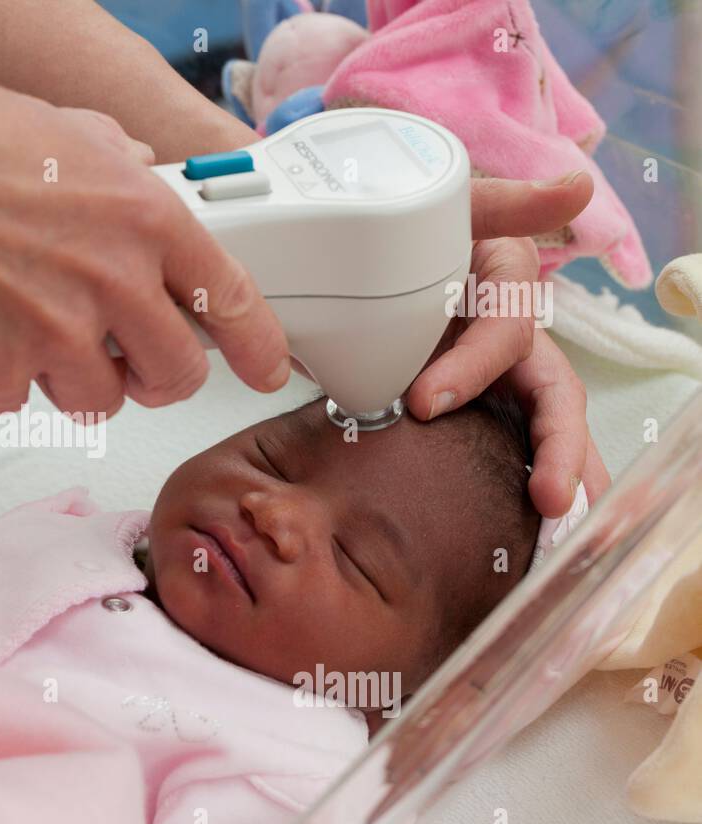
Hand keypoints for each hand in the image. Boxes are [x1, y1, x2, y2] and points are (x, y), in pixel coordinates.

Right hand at [0, 63, 288, 416]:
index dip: (260, 345)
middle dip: (155, 376)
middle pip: (176, 375)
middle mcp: (112, 279)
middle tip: (128, 361)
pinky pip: (17, 400)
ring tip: (30, 331)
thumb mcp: (52, 125)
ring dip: (72, 378)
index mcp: (142, 215)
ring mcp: (55, 332)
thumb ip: (111, 158)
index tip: (267, 367)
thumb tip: (133, 166)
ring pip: (98, 399)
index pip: (233, 297)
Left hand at [406, 175, 609, 516]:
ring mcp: (493, 377)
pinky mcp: (468, 406)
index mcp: (505, 291)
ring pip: (542, 429)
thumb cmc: (404, 234)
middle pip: (554, 398)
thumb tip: (580, 185)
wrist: (348, 260)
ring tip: (564, 530)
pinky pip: (499, 449)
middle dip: (562, 450)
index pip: (507, 335)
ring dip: (561, 477)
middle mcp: (509, 338)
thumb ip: (502, 202)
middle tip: (555, 502)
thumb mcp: (450, 210)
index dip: (473, 369)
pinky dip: (518, 486)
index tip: (422, 401)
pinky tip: (527, 533)